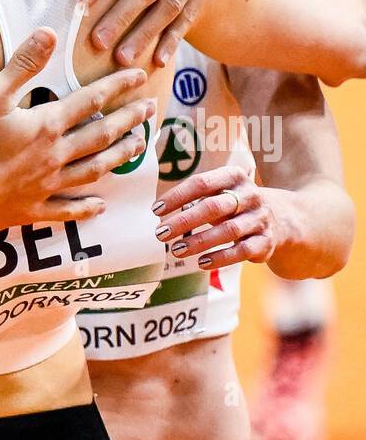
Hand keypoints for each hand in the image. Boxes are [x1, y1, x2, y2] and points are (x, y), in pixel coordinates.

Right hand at [0, 29, 153, 246]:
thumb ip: (23, 64)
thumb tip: (50, 33)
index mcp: (47, 125)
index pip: (91, 100)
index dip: (118, 86)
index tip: (139, 76)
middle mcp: (55, 155)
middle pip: (101, 135)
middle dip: (129, 120)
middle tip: (150, 110)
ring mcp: (47, 185)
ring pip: (94, 169)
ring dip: (119, 156)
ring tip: (139, 147)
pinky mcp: (34, 208)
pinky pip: (68, 208)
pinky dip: (87, 206)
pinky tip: (101, 204)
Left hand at [153, 165, 277, 269]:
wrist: (283, 219)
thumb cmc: (236, 205)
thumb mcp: (222, 192)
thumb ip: (196, 197)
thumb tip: (160, 212)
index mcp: (234, 176)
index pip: (201, 183)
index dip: (177, 196)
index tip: (156, 210)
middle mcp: (249, 195)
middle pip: (213, 207)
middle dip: (184, 221)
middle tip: (161, 233)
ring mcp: (260, 218)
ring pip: (228, 230)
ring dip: (199, 242)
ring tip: (176, 250)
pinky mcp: (266, 242)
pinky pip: (242, 251)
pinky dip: (220, 258)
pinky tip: (201, 263)